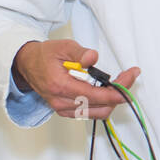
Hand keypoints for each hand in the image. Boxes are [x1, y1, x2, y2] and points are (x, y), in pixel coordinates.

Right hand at [12, 40, 140, 120]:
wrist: (28, 65)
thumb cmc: (45, 55)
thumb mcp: (63, 46)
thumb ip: (80, 52)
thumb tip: (92, 58)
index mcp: (60, 86)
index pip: (97, 96)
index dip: (119, 88)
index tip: (132, 75)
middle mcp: (62, 102)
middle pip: (102, 107)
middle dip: (120, 93)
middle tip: (128, 76)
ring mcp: (63, 109)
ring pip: (99, 113)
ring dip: (113, 99)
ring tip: (119, 82)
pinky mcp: (66, 111)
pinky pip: (92, 113)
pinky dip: (104, 103)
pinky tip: (106, 89)